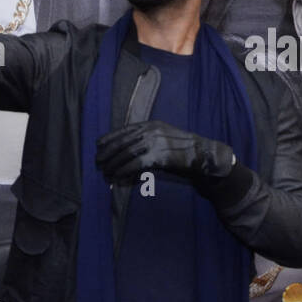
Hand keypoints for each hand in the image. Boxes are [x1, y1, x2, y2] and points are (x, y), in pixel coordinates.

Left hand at [95, 120, 233, 187]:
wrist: (203, 155)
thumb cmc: (184, 149)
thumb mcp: (164, 137)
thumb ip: (148, 140)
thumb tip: (129, 152)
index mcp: (151, 124)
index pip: (124, 130)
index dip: (109, 138)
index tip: (98, 145)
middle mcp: (151, 131)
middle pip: (122, 142)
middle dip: (107, 153)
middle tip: (98, 162)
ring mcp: (155, 143)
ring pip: (126, 153)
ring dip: (113, 164)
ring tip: (105, 172)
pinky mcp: (159, 157)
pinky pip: (136, 164)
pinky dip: (124, 171)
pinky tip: (117, 177)